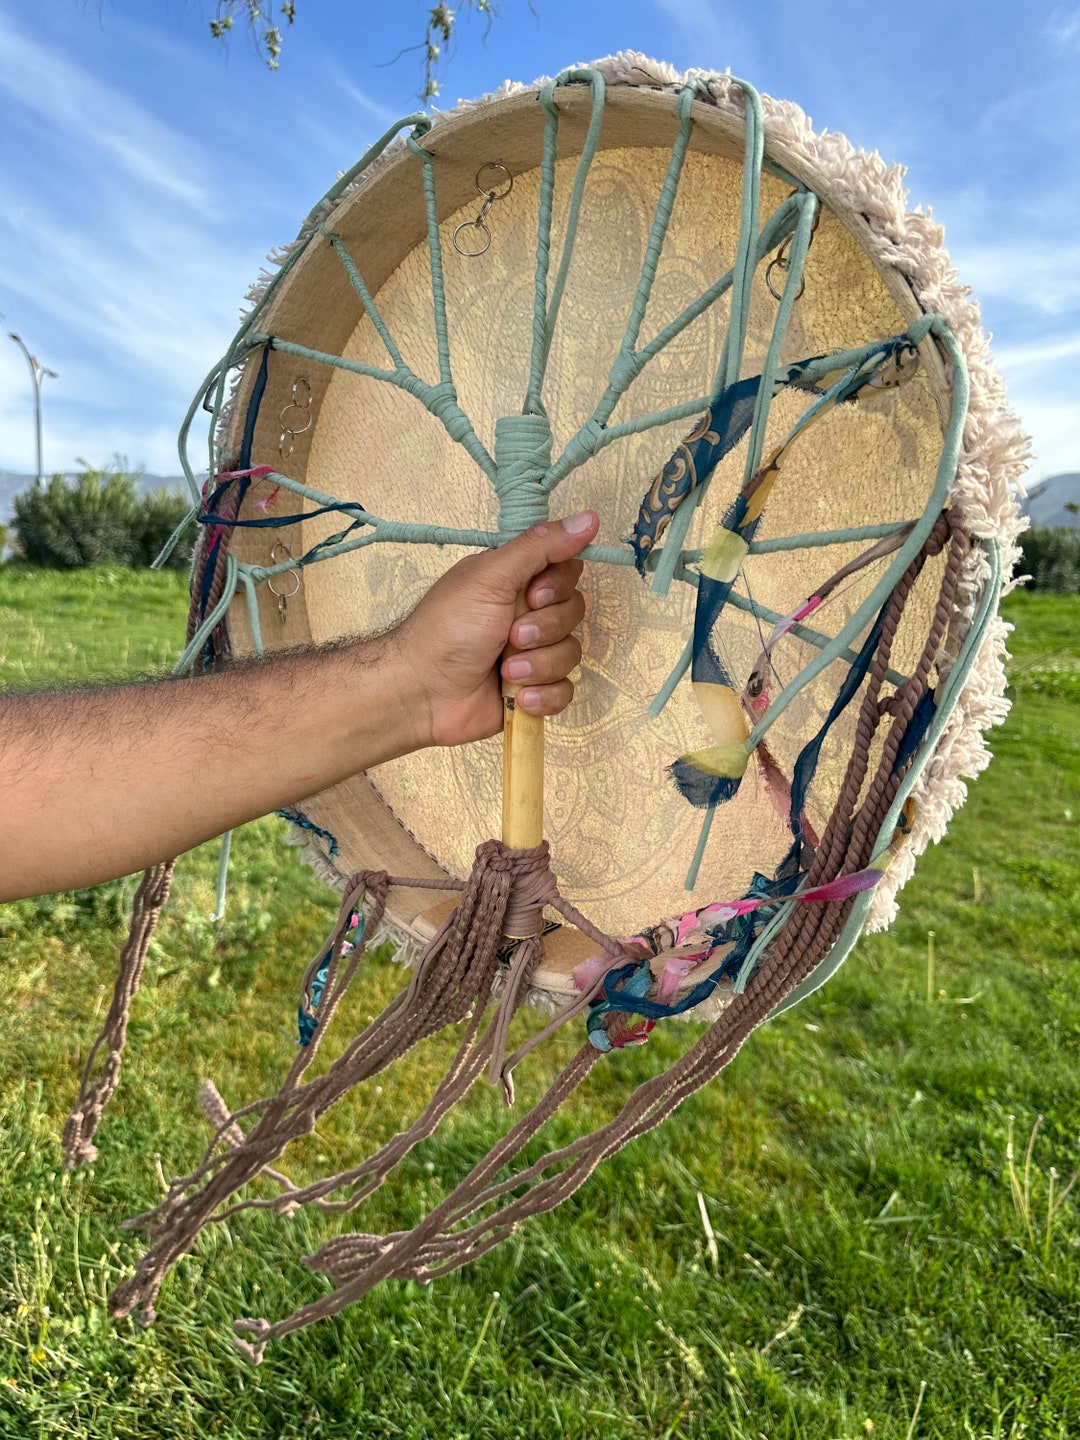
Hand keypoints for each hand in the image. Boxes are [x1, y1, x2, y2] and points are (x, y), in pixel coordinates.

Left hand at [396, 511, 599, 747]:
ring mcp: (531, 654)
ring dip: (539, 664)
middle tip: (511, 635)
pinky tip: (518, 696)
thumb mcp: (491, 576)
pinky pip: (564, 691)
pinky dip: (544, 695)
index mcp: (516, 580)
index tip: (532, 595)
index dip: (558, 586)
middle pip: (574, 612)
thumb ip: (540, 546)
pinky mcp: (533, 691)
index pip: (567, 571)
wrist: (422, 692)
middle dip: (545, 628)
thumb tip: (589, 517)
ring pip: (571, 653)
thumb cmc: (448, 628)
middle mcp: (526, 613)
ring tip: (505, 671)